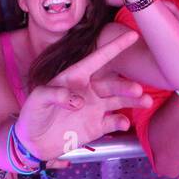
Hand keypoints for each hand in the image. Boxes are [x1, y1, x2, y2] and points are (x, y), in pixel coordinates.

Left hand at [14, 30, 149, 159]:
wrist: (32, 142)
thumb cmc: (32, 114)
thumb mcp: (38, 98)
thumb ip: (56, 94)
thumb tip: (79, 101)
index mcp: (76, 77)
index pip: (99, 58)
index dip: (116, 46)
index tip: (133, 35)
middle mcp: (88, 90)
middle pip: (113, 84)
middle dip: (127, 86)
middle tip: (138, 90)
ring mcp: (94, 108)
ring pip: (119, 101)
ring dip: (133, 100)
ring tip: (145, 100)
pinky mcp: (96, 126)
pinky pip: (113, 122)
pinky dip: (121, 122)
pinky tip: (123, 123)